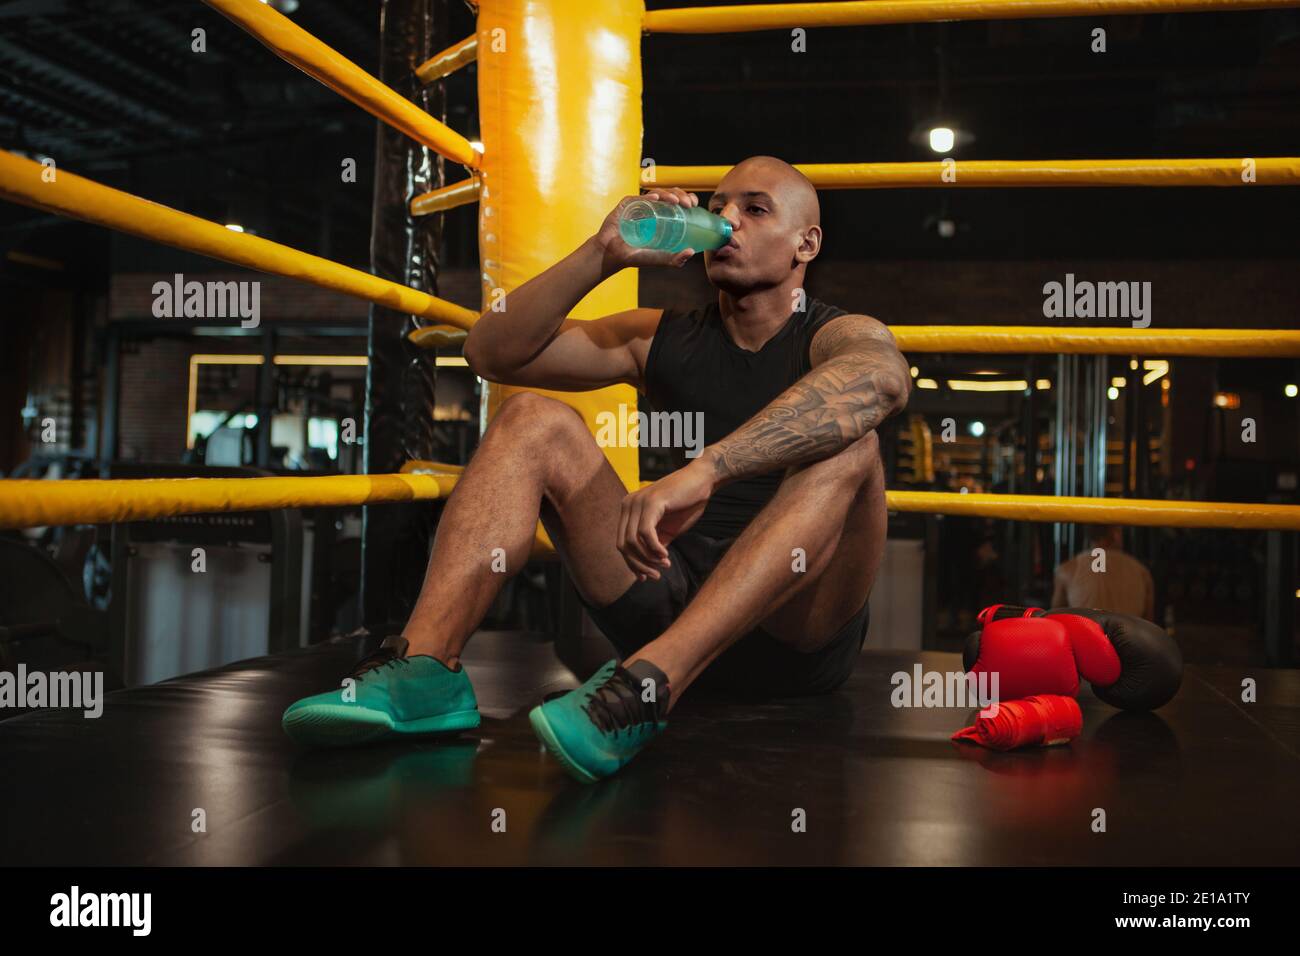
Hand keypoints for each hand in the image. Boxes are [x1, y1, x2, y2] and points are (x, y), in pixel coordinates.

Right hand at [591, 188, 700, 276]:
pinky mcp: (626, 205)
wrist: (612, 255)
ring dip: (667, 195)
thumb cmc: (633, 256)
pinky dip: (647, 197)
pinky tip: (655, 199)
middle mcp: (652, 208)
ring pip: (656, 193)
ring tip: (675, 201)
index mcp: (661, 216)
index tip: (693, 204)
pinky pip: (637, 197)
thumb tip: (691, 252)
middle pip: (669, 194)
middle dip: (680, 195)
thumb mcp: (658, 258)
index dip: (686, 199)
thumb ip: (673, 258)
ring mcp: (639, 205)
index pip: (677, 201)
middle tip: (687, 204)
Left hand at [618, 460, 714, 580]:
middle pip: (623, 544)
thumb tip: (644, 569)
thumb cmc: (686, 503)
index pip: (622, 543)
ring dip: (648, 558)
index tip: (645, 577)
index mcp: (629, 510)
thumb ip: (653, 545)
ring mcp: (638, 502)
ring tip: (665, 565)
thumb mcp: (667, 529)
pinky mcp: (651, 502)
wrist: (703, 480)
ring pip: (632, 541)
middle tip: (656, 576)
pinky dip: (654, 548)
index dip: (632, 563)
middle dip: (638, 564)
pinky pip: (645, 533)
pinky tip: (665, 555)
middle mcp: (628, 504)